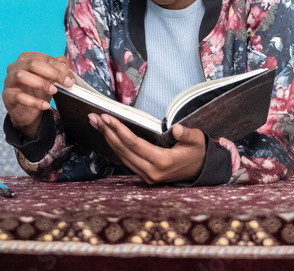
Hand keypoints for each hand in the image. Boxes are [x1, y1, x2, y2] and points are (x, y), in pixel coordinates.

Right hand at [3, 53, 73, 140]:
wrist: (27, 112)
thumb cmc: (37, 91)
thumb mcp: (50, 79)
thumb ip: (58, 69)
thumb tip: (66, 64)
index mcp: (26, 59)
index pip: (44, 58)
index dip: (59, 67)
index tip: (70, 78)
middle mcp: (15, 67)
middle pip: (33, 63)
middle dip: (52, 72)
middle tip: (66, 83)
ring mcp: (9, 81)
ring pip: (21, 75)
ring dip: (41, 83)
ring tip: (54, 91)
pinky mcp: (7, 96)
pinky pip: (19, 97)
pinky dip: (34, 102)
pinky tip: (45, 105)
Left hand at [89, 113, 206, 183]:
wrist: (200, 171)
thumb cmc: (197, 152)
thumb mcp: (197, 140)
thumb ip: (187, 134)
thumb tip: (177, 129)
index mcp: (163, 161)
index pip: (134, 143)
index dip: (119, 129)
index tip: (107, 117)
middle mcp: (152, 171)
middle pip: (123, 149)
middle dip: (107, 132)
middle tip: (93, 117)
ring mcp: (146, 176)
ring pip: (121, 155)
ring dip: (107, 138)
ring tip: (95, 123)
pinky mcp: (144, 175)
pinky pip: (125, 159)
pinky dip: (114, 146)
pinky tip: (107, 135)